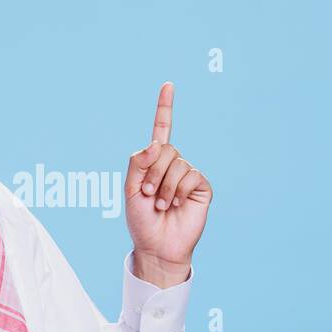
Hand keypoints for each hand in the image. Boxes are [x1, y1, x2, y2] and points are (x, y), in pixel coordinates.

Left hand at [125, 82, 211, 287]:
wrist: (157, 246)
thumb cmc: (141, 220)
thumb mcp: (129, 190)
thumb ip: (137, 163)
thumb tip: (158, 143)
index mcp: (154, 161)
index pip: (162, 130)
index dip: (165, 108)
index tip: (168, 85)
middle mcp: (173, 164)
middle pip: (165, 149)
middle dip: (152, 173)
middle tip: (148, 195)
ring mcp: (188, 175)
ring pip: (177, 163)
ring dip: (164, 186)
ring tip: (161, 205)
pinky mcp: (202, 187)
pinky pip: (190, 176)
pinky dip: (179, 191)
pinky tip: (176, 205)